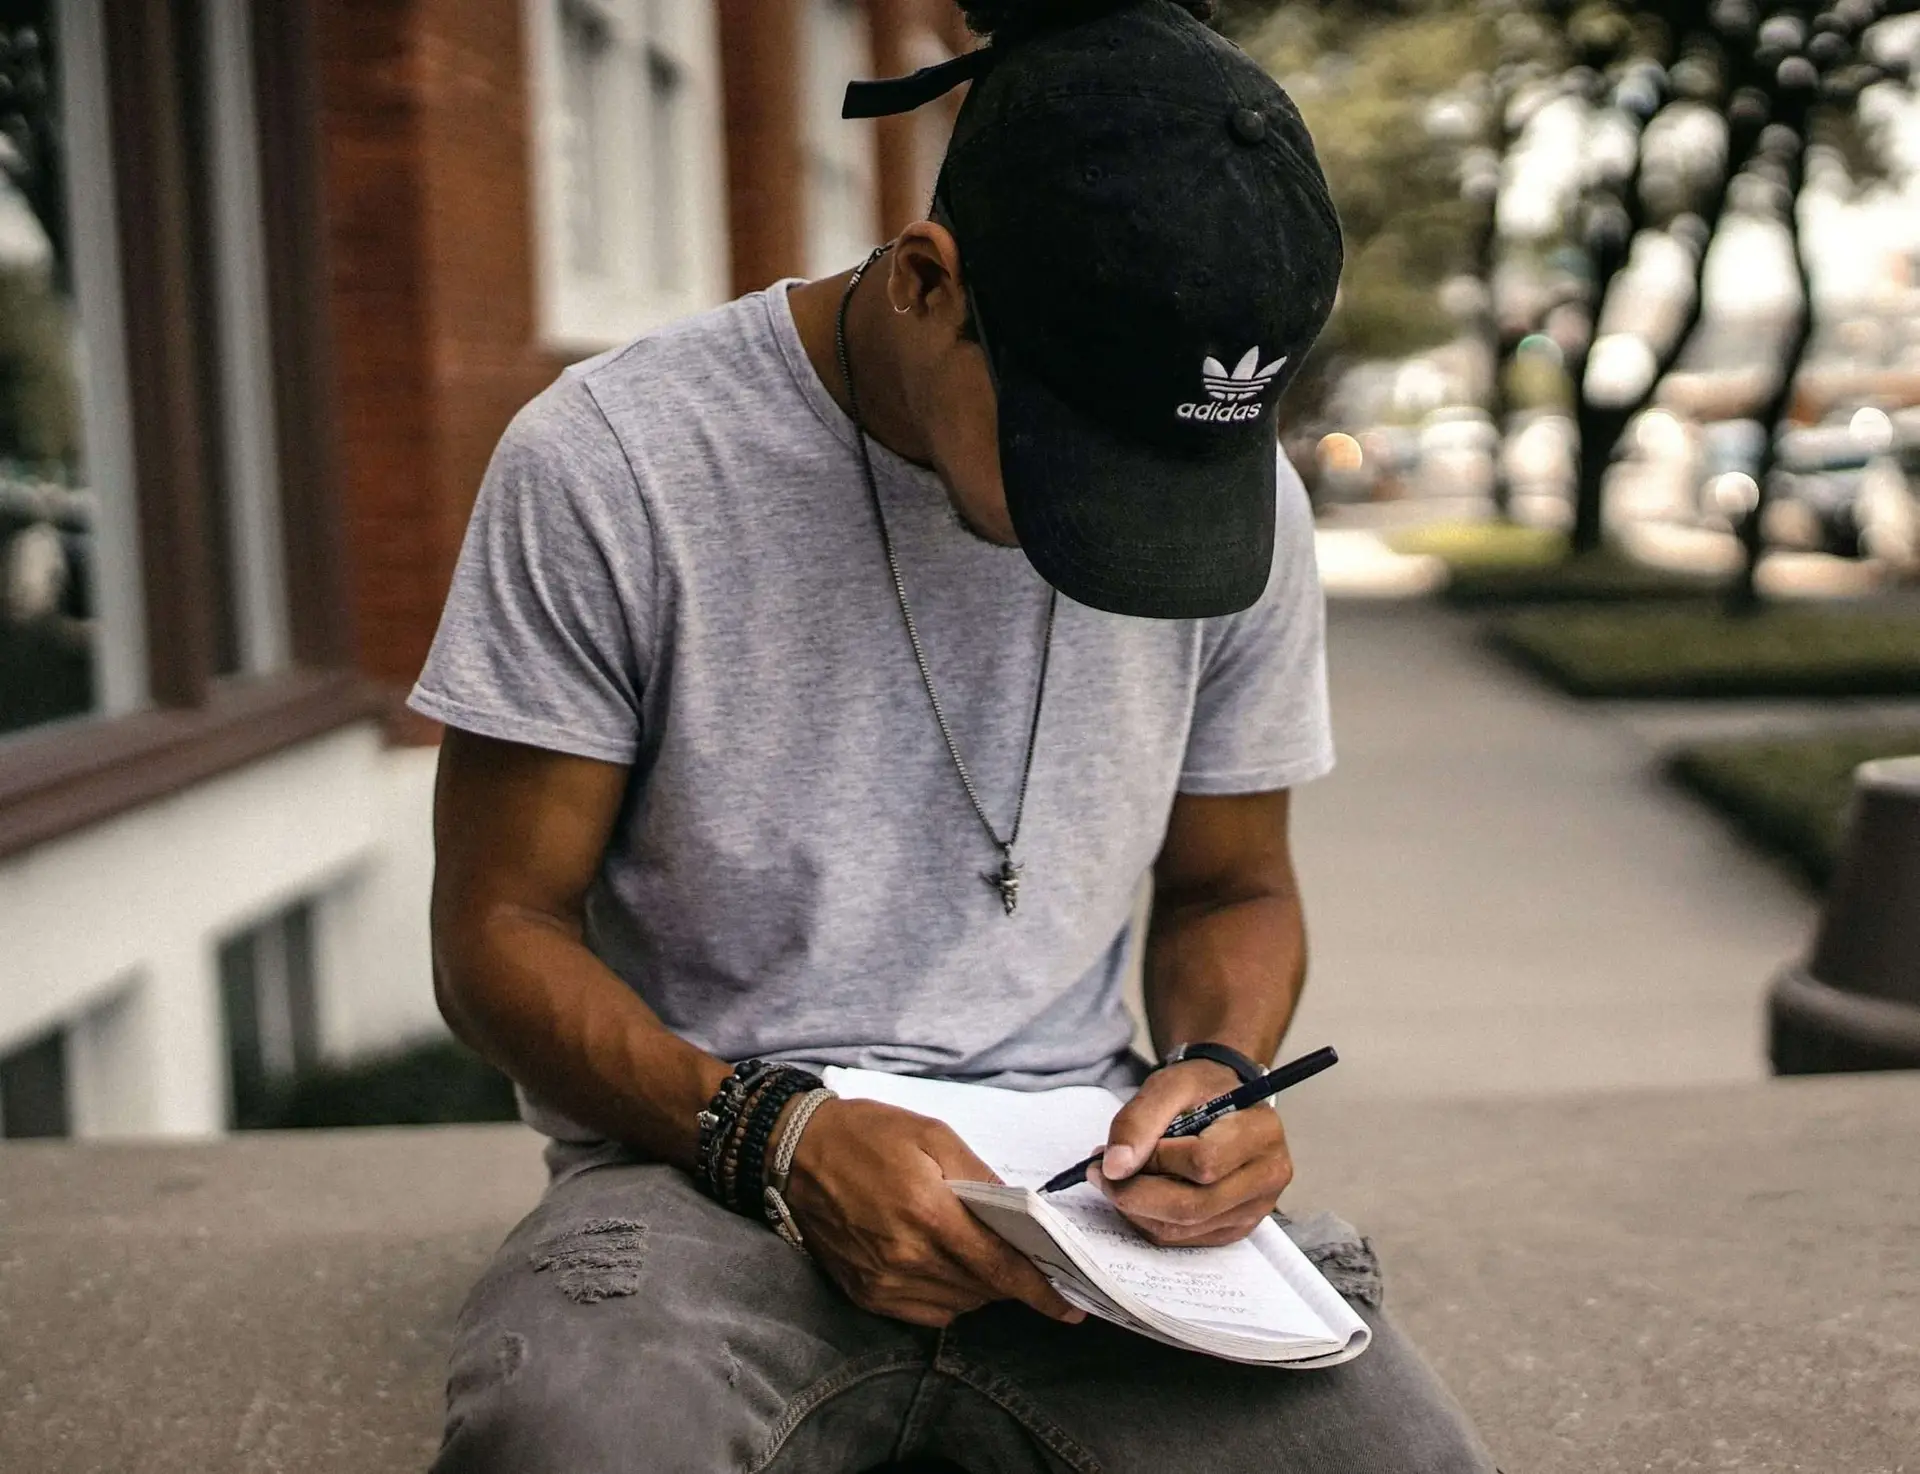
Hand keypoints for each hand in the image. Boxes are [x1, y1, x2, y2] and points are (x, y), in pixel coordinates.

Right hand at [784, 1097, 1085, 1329]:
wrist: (794, 1152)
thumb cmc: (867, 1134)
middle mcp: (907, 1257)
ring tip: (980, 1253)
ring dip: (980, 1287)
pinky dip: (947, 1296)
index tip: (1070, 1305)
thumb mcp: (932, 1135)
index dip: (1040, 1290)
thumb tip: (1019, 1213)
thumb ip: (979, 1176)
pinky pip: (925, 1312)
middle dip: (1012, 1279)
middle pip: (983, 1289)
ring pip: (958, 1304)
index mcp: (929, 1213)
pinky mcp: (865, 1294)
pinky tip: (945, 1265)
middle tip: (1029, 1261)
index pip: (999, 1267)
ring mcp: (883, 1282)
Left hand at [1094, 1060, 1293, 1247]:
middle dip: (1135, 1193)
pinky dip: (1149, 1220)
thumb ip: (1139, 1120)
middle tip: (1100, 1173)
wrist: (1225, 1101)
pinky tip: (1138, 1194)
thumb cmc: (1201, 1090)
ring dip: (1137, 1209)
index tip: (1113, 1152)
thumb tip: (1115, 1168)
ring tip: (1116, 1179)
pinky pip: (1184, 1238)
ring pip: (1184, 1227)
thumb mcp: (1169, 1084)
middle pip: (1194, 1205)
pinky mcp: (1236, 1228)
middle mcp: (1268, 1177)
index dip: (1154, 1160)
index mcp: (1262, 1133)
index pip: (1203, 1162)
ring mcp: (1255, 1209)